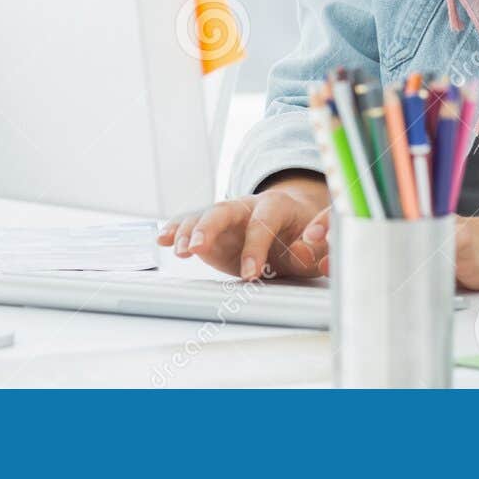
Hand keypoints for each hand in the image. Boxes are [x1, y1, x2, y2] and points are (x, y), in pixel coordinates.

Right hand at [157, 172, 331, 280]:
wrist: (293, 222)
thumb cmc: (305, 233)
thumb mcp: (317, 243)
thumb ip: (314, 248)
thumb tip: (304, 252)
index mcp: (277, 206)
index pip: (263, 222)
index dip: (256, 247)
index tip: (251, 274)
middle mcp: (248, 205)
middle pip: (225, 209)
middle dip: (209, 227)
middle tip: (197, 247)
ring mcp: (227, 215)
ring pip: (204, 215)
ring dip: (189, 231)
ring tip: (178, 250)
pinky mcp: (212, 228)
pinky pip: (191, 224)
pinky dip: (176, 230)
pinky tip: (162, 239)